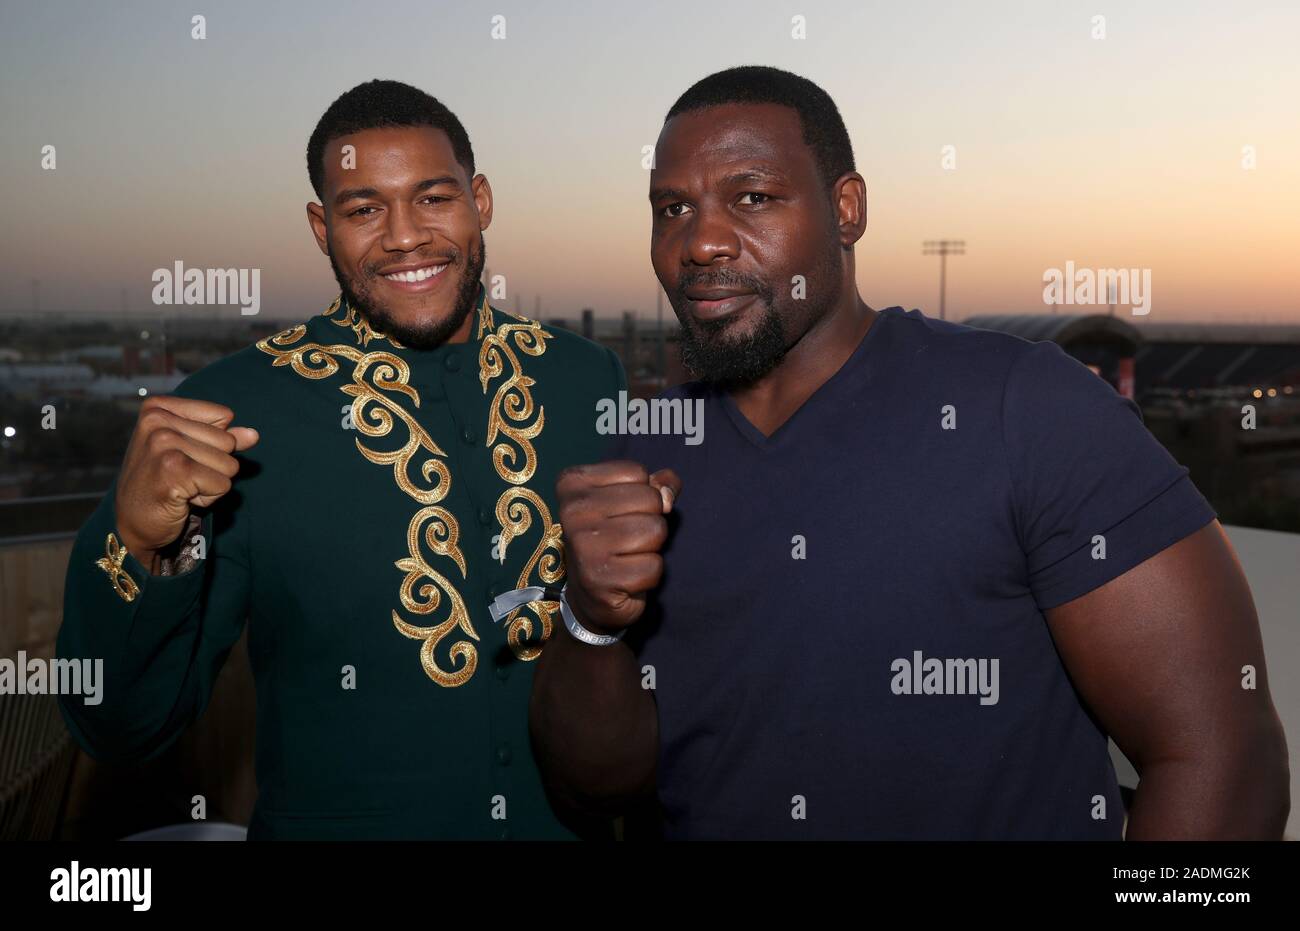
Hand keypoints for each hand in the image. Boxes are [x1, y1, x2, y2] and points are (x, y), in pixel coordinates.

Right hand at [113, 395, 258, 568]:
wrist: (132, 524)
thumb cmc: (161, 484)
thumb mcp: (190, 452)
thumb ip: (223, 438)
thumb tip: (253, 435)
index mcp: (158, 407)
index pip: (224, 416)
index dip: (212, 443)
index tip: (181, 457)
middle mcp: (157, 420)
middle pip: (228, 441)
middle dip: (212, 466)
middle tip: (179, 476)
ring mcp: (163, 444)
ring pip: (229, 464)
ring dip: (210, 482)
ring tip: (180, 487)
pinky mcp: (174, 470)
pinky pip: (223, 484)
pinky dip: (208, 497)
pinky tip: (181, 499)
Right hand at [556, 460, 681, 635]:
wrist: (591, 594)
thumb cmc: (613, 536)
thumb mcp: (630, 500)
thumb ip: (655, 485)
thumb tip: (668, 495)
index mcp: (573, 484)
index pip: (636, 472)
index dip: (641, 493)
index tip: (620, 512)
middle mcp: (573, 512)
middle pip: (650, 499)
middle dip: (650, 519)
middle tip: (627, 537)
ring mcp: (584, 547)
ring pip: (655, 531)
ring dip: (652, 547)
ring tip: (628, 555)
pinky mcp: (601, 580)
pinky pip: (654, 566)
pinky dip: (649, 574)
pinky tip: (628, 577)